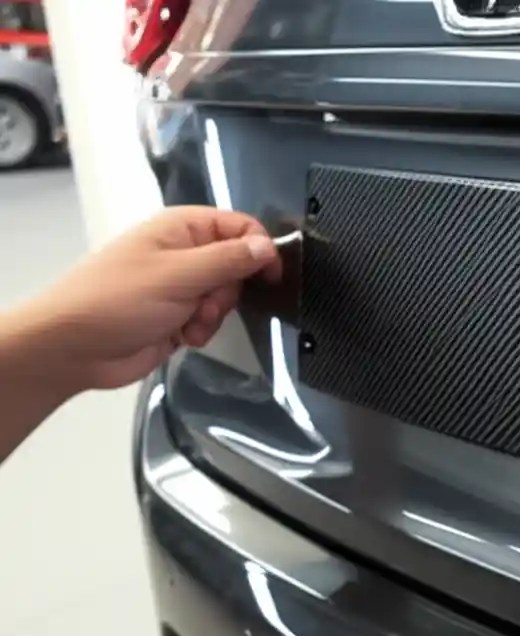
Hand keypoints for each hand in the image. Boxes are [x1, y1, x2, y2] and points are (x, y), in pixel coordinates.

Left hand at [13, 206, 280, 390]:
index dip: (259, 249)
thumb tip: (269, 247)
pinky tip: (183, 337)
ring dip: (215, 315)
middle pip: (237, 265)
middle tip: (207, 304)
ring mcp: (181, 285)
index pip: (240, 227)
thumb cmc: (118, 300)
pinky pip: (210, 320)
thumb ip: (227, 260)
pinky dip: (203, 330)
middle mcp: (184, 252)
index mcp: (182, 228)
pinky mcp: (178, 316)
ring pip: (226, 296)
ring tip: (191, 324)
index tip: (269, 276)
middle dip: (229, 290)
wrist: (73, 348)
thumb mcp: (177, 275)